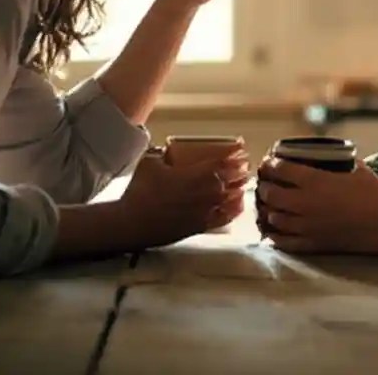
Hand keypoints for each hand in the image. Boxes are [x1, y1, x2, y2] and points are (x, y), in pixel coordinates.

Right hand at [117, 147, 248, 249]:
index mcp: (194, 174)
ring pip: (230, 199)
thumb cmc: (139, 191)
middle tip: (245, 166)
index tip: (241, 150)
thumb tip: (165, 150)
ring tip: (243, 184)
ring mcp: (203, 210)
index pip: (221, 162)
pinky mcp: (199, 226)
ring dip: (239, 190)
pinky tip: (237, 207)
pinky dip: (233, 211)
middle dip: (240, 171)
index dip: (233, 155)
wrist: (132, 222)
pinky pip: (223, 218)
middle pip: (230, 179)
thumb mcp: (149, 163)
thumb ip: (161, 154)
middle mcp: (204, 192)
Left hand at [255, 157, 377, 253]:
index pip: (280, 169)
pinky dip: (275, 234)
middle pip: (270, 193)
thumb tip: (327, 158)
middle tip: (266, 183)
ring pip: (273, 217)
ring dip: (269, 209)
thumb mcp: (355, 168)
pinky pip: (284, 241)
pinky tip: (274, 228)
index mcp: (314, 181)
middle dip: (264, 186)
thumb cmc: (373, 193)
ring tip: (270, 205)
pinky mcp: (312, 243)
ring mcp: (306, 226)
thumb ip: (335, 162)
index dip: (271, 164)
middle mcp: (304, 203)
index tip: (269, 162)